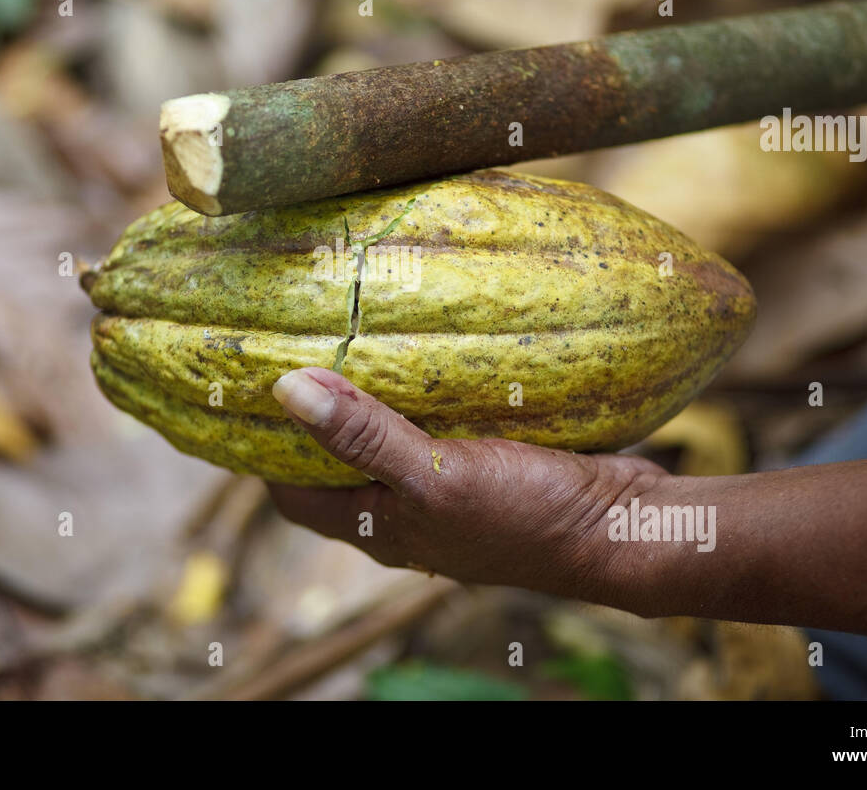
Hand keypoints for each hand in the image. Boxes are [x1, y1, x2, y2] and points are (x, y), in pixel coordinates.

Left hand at [267, 366, 672, 606]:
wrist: (620, 528)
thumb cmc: (525, 516)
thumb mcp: (435, 475)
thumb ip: (363, 434)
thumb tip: (285, 389)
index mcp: (379, 526)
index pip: (291, 493)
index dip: (262, 449)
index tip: (246, 389)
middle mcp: (403, 512)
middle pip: (335, 463)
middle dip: (314, 414)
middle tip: (296, 345)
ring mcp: (445, 490)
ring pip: (388, 440)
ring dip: (370, 399)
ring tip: (351, 337)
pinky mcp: (485, 464)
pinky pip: (437, 426)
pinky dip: (423, 395)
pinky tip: (425, 352)